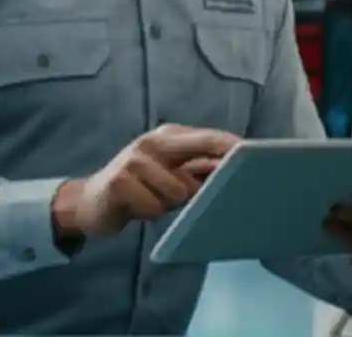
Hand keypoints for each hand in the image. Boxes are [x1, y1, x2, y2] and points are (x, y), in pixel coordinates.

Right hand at [52, 124, 239, 239]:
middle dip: (220, 167)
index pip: (210, 137)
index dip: (234, 147)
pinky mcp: (120, 181)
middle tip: (235, 183)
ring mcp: (134, 159)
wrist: (90, 202)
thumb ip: (198, 171)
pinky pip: (155, 207)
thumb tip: (236, 169)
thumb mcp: (171, 177)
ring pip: (179, 191)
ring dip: (172, 205)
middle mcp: (153, 142)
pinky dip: (151, 213)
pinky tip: (137, 208)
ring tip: (155, 202)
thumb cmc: (140, 190)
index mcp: (168, 136)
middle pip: (201, 147)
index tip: (260, 157)